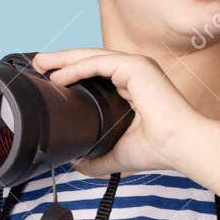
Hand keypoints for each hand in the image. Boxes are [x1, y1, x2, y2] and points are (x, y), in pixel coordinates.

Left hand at [31, 48, 201, 176]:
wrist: (180, 146)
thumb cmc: (158, 149)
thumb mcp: (117, 153)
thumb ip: (96, 157)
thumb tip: (74, 163)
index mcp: (133, 86)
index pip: (97, 73)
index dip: (73, 74)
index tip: (51, 80)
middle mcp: (135, 72)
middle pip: (91, 61)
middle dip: (62, 61)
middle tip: (39, 64)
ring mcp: (136, 66)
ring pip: (92, 57)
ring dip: (64, 60)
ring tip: (41, 64)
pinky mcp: (136, 66)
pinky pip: (99, 63)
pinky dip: (77, 68)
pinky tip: (59, 76)